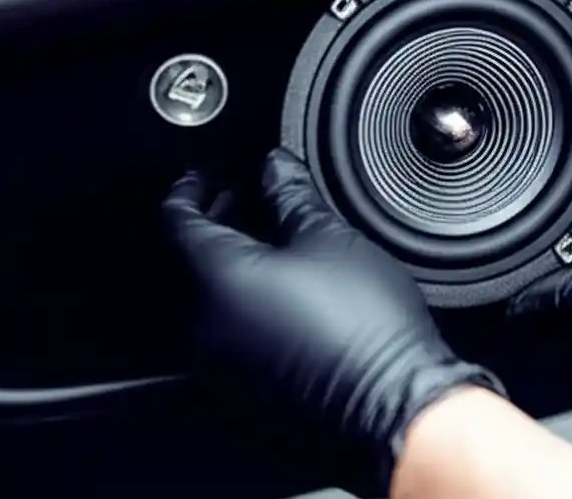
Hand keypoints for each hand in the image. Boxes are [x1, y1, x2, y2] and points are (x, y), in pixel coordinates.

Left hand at [163, 148, 501, 491]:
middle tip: (245, 204)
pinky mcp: (244, 394)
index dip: (186, 190)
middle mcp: (208, 325)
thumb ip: (291, 194)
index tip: (197, 179)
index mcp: (219, 278)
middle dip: (217, 226)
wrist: (394, 403)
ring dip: (234, 271)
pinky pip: (233, 338)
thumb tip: (275, 168)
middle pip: (194, 261)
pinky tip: (286, 300)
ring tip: (274, 250)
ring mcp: (222, 365)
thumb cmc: (368, 327)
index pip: (178, 220)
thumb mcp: (330, 238)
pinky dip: (248, 311)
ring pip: (214, 301)